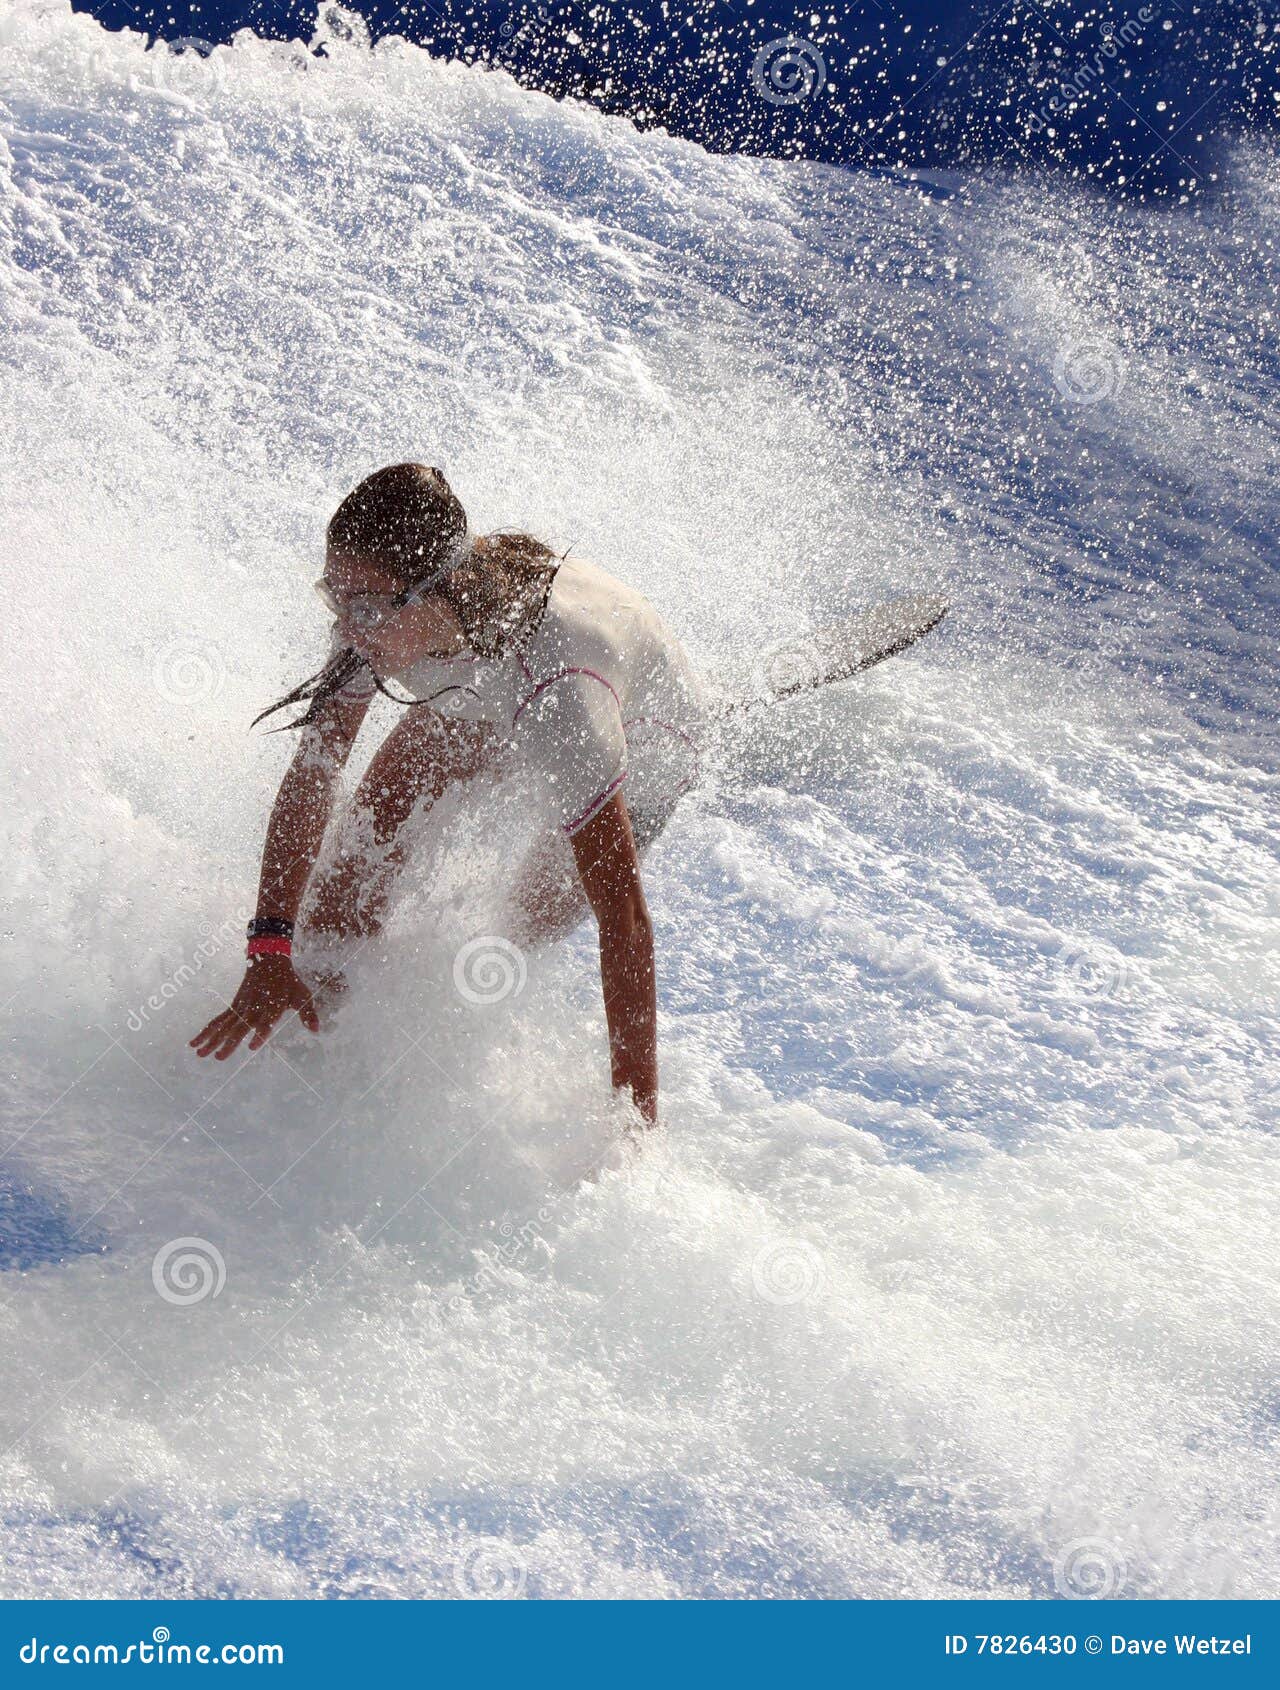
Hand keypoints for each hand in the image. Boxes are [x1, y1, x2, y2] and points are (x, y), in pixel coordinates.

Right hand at [190, 957, 319, 1060]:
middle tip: (219, 1058)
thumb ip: (308, 1014)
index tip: (252, 1046)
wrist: (268, 960)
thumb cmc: (288, 982)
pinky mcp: (234, 1007)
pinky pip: (218, 1021)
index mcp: (271, 1006)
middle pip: (240, 1027)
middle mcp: (253, 1008)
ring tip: (199, 1054)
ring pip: (224, 1025)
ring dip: (211, 1039)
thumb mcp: (301, 996)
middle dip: (229, 1043)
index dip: (260, 1034)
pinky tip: (195, 1042)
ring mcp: (241, 1007)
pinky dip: (206, 1031)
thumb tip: (316, 1030)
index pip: (265, 1023)